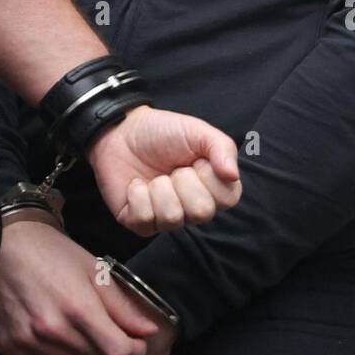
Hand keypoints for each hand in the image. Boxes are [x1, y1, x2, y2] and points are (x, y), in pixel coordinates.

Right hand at [0, 220, 159, 354]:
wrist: (1, 244)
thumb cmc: (51, 251)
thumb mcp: (93, 269)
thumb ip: (122, 305)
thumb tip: (149, 329)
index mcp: (78, 306)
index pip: (118, 350)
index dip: (134, 349)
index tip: (136, 342)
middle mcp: (53, 329)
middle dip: (111, 350)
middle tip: (109, 332)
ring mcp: (29, 341)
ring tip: (81, 330)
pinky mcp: (11, 347)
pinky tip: (58, 338)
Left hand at [87, 105, 241, 234]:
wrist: (121, 131)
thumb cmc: (162, 132)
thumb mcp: (197, 131)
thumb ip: (222, 147)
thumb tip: (232, 175)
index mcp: (212, 187)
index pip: (227, 199)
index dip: (209, 176)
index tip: (197, 161)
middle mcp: (192, 208)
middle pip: (201, 212)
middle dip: (183, 181)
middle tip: (174, 168)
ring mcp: (166, 219)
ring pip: (172, 217)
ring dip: (159, 188)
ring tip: (155, 176)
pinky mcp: (140, 224)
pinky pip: (145, 219)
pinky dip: (138, 194)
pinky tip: (137, 185)